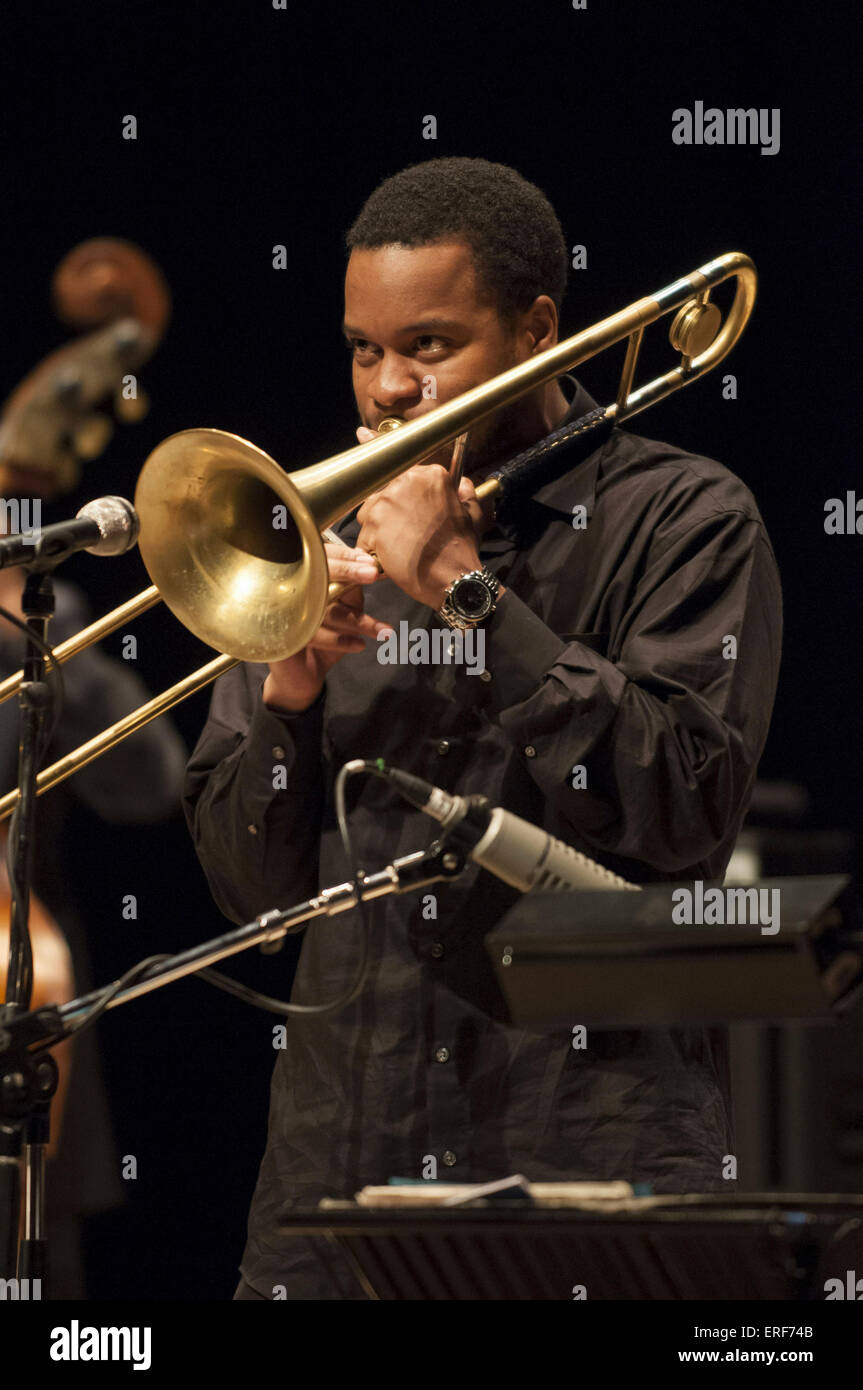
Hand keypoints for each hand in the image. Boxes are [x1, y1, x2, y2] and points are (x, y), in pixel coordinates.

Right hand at [262, 542, 391, 712]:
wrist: (302, 676)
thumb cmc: (324, 639)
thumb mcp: (343, 610)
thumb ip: (351, 590)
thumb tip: (369, 568)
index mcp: (301, 580)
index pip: (321, 557)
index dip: (346, 557)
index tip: (369, 563)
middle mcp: (287, 592)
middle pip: (318, 575)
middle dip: (349, 573)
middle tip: (373, 574)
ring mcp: (282, 614)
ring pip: (323, 608)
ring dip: (357, 620)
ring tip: (383, 631)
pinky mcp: (285, 637)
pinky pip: (316, 634)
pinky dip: (341, 641)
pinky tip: (359, 645)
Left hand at [354, 432, 482, 609]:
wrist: (452, 577)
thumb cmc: (461, 548)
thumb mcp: (472, 513)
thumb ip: (464, 492)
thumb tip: (462, 482)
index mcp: (430, 474)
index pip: (399, 464)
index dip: (386, 467)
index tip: (363, 437)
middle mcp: (406, 480)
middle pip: (382, 490)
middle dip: (387, 511)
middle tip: (402, 531)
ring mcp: (387, 502)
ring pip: (369, 512)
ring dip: (377, 529)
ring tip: (398, 547)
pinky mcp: (374, 525)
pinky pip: (364, 536)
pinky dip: (372, 549)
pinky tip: (390, 558)